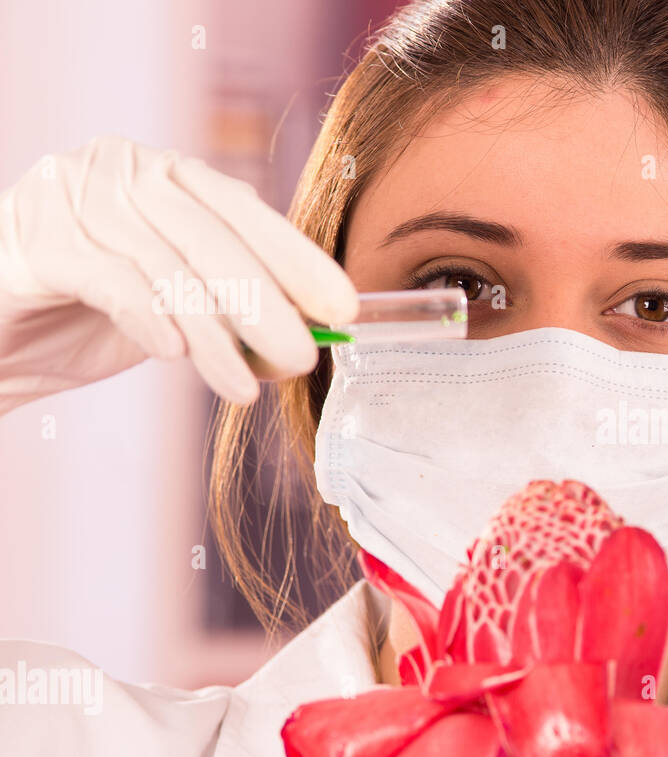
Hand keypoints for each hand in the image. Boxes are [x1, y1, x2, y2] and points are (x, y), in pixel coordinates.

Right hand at [0, 136, 357, 412]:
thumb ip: (229, 309)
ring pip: (168, 266)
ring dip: (215, 335)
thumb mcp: (173, 308)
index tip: (344, 305)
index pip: (247, 212)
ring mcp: (73, 196)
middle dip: (268, 305)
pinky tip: (175, 356)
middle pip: (213, 239)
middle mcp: (122, 170)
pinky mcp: (36, 239)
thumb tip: (307, 337)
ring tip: (244, 388)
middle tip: (305, 357)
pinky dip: (150, 319)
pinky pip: (111, 280)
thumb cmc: (85, 317)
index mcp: (166, 174)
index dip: (299, 259)